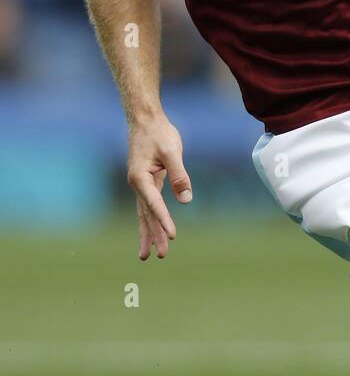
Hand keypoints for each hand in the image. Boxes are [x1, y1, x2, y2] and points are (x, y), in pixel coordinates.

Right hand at [127, 113, 192, 258]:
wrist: (145, 119)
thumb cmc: (159, 133)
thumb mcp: (172, 151)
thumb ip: (179, 175)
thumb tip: (186, 200)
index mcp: (140, 177)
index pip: (155, 204)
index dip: (164, 220)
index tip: (172, 236)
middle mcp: (137, 184)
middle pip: (146, 215)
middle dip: (153, 236)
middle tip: (161, 256)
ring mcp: (140, 184)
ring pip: (145, 214)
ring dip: (149, 233)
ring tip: (148, 255)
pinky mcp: (146, 182)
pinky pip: (148, 206)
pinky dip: (150, 220)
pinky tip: (152, 233)